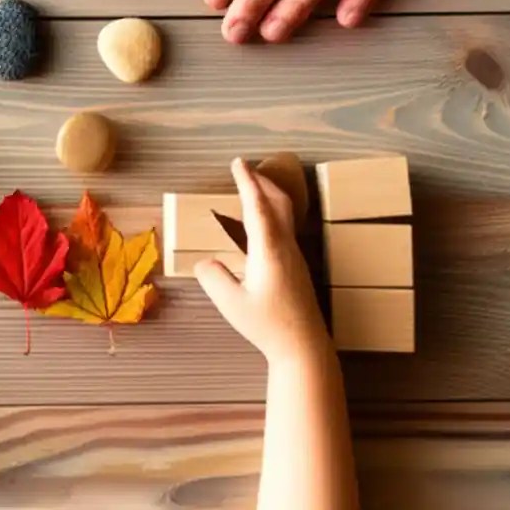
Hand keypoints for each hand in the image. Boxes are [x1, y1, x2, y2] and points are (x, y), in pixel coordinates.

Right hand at [195, 159, 330, 364]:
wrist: (303, 347)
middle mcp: (285, 248)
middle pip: (278, 204)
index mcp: (269, 251)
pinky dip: (270, 214)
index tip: (239, 162)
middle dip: (262, 182)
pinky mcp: (296, 267)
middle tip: (245, 169)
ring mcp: (294, 257)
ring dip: (268, 197)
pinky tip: (259, 226)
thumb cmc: (268, 325)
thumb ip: (213, 278)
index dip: (247, 182)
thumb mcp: (231, 304)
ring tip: (252, 191)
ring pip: (284, 216)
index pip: (257, 207)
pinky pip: (283, 229)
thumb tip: (206, 261)